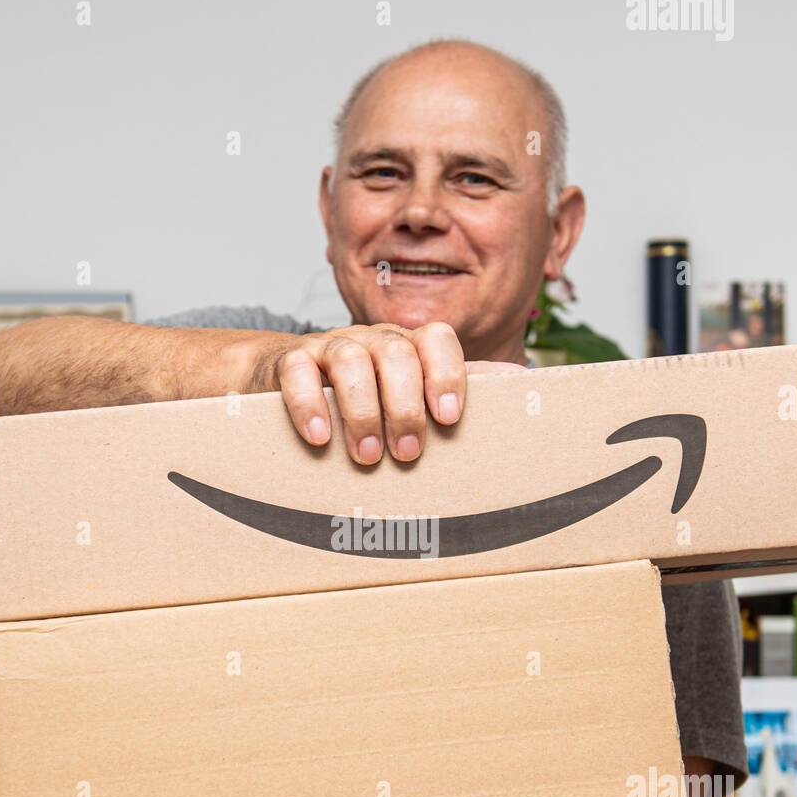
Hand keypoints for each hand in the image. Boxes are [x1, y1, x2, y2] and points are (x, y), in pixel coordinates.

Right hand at [257, 320, 523, 465]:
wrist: (278, 378)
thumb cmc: (357, 397)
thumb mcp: (404, 396)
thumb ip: (450, 388)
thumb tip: (518, 383)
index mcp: (406, 347)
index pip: (436, 340)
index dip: (446, 375)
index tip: (448, 419)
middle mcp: (371, 340)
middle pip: (396, 352)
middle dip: (405, 406)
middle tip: (408, 454)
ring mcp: (328, 346)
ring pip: (350, 359)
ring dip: (362, 410)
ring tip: (368, 456)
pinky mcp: (288, 360)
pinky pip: (298, 370)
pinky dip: (309, 404)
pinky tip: (319, 437)